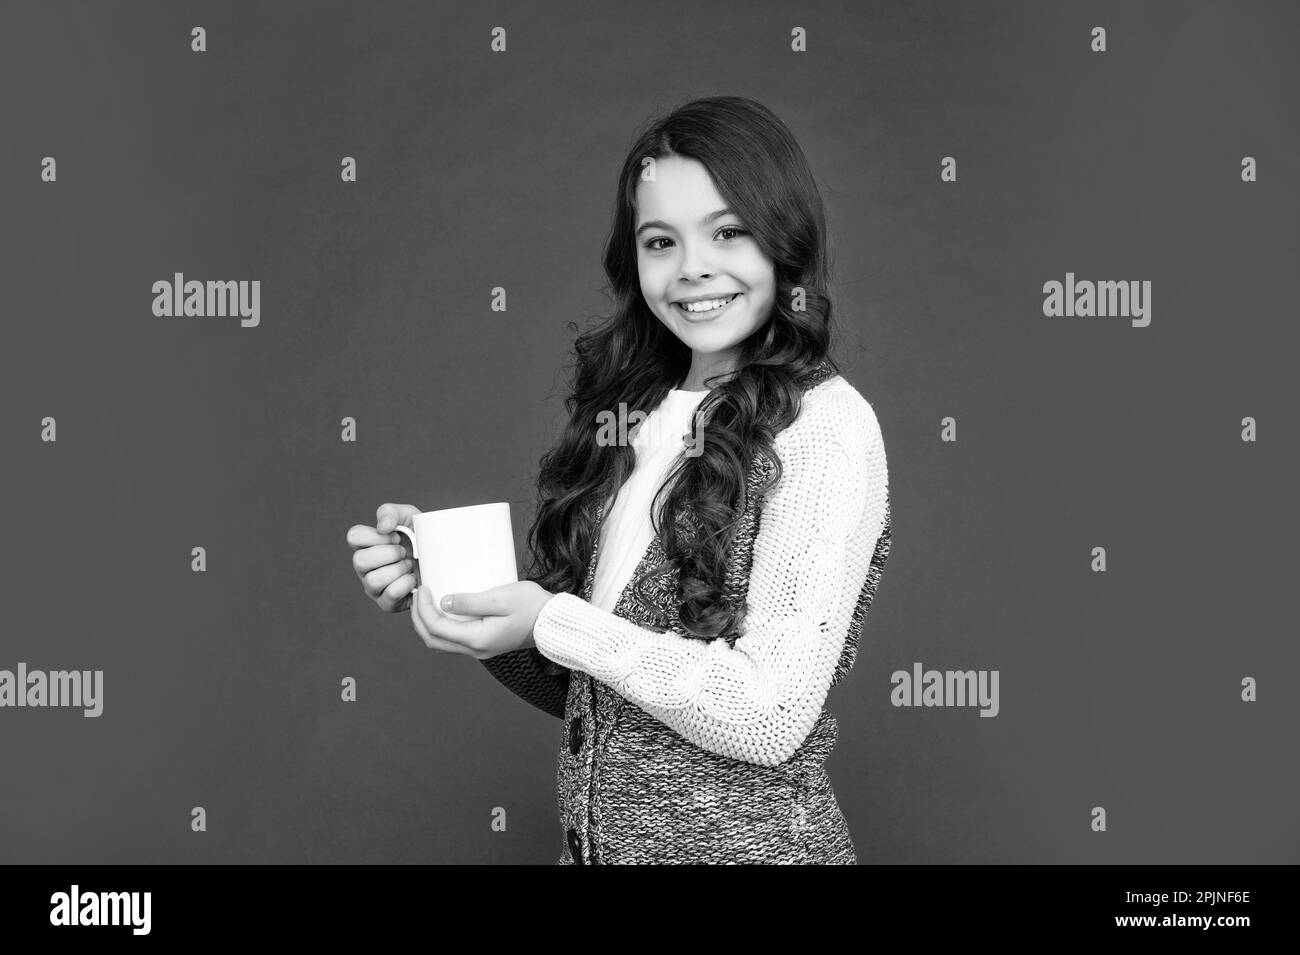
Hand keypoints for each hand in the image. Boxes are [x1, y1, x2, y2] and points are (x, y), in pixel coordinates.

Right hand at [347, 503, 420, 611]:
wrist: (442, 562)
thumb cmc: (422, 539)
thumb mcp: (409, 517)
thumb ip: (391, 513)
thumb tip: (382, 527)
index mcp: (367, 545)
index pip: (354, 536)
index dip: (376, 535)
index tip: (395, 536)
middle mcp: (365, 567)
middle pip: (360, 561)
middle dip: (388, 554)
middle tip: (404, 552)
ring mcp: (373, 587)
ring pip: (372, 580)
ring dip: (397, 570)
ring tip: (409, 566)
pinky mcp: (386, 603)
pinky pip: (389, 595)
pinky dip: (405, 584)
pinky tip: (413, 579)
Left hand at [410, 580, 556, 659]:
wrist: (553, 622)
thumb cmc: (532, 606)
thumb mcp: (501, 598)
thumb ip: (471, 601)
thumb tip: (444, 601)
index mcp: (477, 639)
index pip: (437, 628)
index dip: (423, 609)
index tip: (423, 588)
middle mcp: (476, 650)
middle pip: (433, 640)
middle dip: (419, 618)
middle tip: (418, 595)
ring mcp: (480, 650)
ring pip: (441, 643)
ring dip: (427, 625)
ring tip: (426, 602)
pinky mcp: (484, 644)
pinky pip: (453, 641)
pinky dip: (441, 627)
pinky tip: (443, 611)